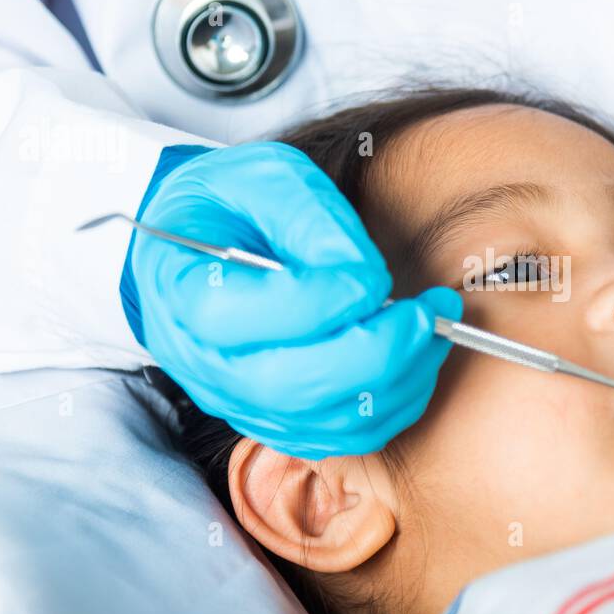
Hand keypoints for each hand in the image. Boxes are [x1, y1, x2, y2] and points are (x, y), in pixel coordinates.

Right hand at [121, 143, 461, 457]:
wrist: (202, 246)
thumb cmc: (228, 205)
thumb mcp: (261, 177)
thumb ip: (309, 219)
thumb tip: (366, 278)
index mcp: (180, 293)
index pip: (242, 319)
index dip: (321, 302)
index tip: (374, 276)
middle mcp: (204, 364)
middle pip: (292, 386)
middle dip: (377, 352)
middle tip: (426, 312)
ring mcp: (240, 402)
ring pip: (327, 421)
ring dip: (398, 380)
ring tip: (433, 327)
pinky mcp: (278, 421)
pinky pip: (344, 436)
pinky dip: (393, 404)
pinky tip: (416, 357)